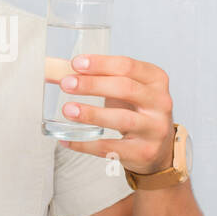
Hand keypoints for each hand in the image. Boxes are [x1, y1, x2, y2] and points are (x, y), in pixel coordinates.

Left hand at [44, 53, 173, 172]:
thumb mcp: (125, 90)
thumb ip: (98, 78)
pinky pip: (111, 147)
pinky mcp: (144, 152)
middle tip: (66, 84)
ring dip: (92, 114)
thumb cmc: (136, 111)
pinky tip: (67, 139)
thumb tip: (56, 71)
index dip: (101, 64)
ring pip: (122, 119)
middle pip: (125, 88)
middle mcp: (160, 102)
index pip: (127, 66)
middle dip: (93, 85)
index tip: (76, 63)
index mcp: (156, 80)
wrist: (159, 147)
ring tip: (68, 110)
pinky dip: (86, 144)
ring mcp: (155, 129)